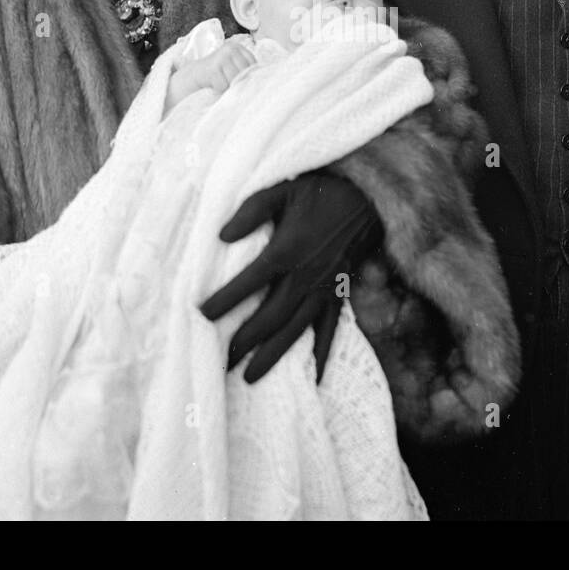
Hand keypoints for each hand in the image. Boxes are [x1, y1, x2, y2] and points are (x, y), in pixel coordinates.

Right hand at [166, 38, 256, 110]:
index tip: (240, 82)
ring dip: (228, 88)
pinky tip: (213, 85)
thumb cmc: (218, 77)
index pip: (254, 67)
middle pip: (245, 74)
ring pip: (235, 80)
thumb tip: (263, 83)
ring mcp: (222, 56)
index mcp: (240, 48)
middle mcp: (232, 48)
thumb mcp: (234, 70)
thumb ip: (247, 73)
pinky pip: (223, 86)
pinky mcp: (213, 68)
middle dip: (238, 83)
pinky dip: (219, 90)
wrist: (192, 77)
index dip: (249, 78)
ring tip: (220, 84)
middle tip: (227, 84)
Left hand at [200, 172, 382, 383]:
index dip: (225, 300)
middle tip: (220, 359)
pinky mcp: (340, 295)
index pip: (249, 282)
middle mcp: (306, 276)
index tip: (200, 314)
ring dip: (272, 356)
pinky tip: (314, 380)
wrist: (368, 199)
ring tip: (249, 379)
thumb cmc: (320, 192)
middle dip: (244, 340)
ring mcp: (325, 290)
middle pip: (270, 317)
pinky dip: (322, 355)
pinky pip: (331, 331)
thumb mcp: (282, 190)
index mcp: (288, 249)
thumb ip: (251, 211)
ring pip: (296, 331)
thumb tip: (221, 236)